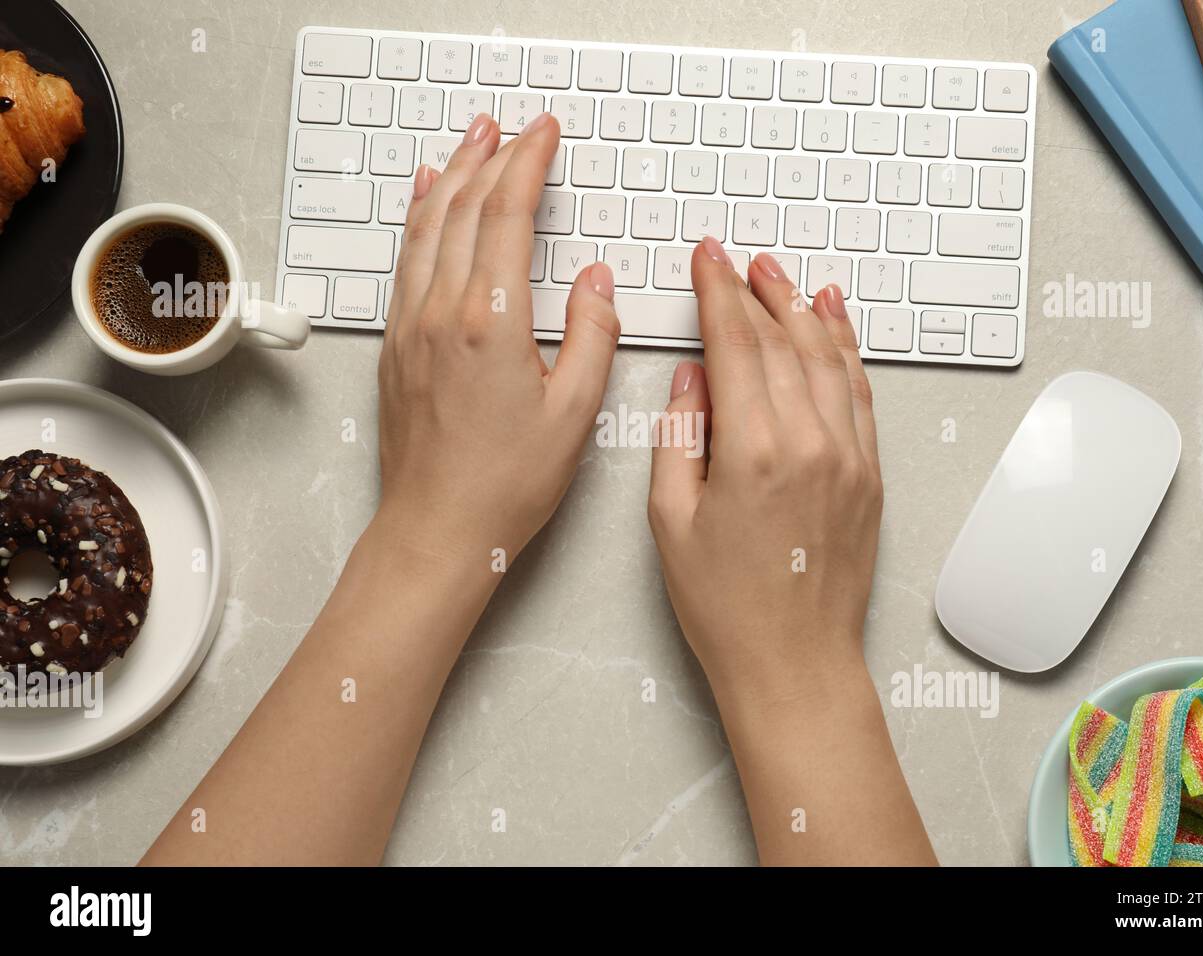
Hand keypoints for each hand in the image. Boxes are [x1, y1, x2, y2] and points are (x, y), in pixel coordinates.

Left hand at [375, 113, 619, 564]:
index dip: (527, 165)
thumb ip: (592, 335)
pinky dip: (417, 220)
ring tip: (469, 142)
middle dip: (489, 157)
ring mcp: (410, 328)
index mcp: (489, 322)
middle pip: (462, 210)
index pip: (507, 216)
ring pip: (426, 228)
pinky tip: (422, 203)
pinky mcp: (395, 348)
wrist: (438, 529)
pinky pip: (404, 262)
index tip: (544, 134)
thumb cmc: (506, 483)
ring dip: (449, 177)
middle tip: (510, 126)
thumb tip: (597, 280)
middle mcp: (441, 313)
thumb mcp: (575, 413)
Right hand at [648, 237, 880, 708]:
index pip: (735, 345)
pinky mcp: (870, 475)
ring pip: (829, 358)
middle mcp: (810, 444)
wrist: (794, 662)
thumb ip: (678, 438)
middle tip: (737, 261)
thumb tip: (690, 379)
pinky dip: (848, 349)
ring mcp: (849, 457)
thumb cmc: (726, 605)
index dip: (718, 294)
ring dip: (802, 309)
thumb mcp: (670, 521)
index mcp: (753, 451)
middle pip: (783, 342)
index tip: (707, 261)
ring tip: (781, 276)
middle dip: (756, 292)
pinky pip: (861, 393)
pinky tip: (834, 321)